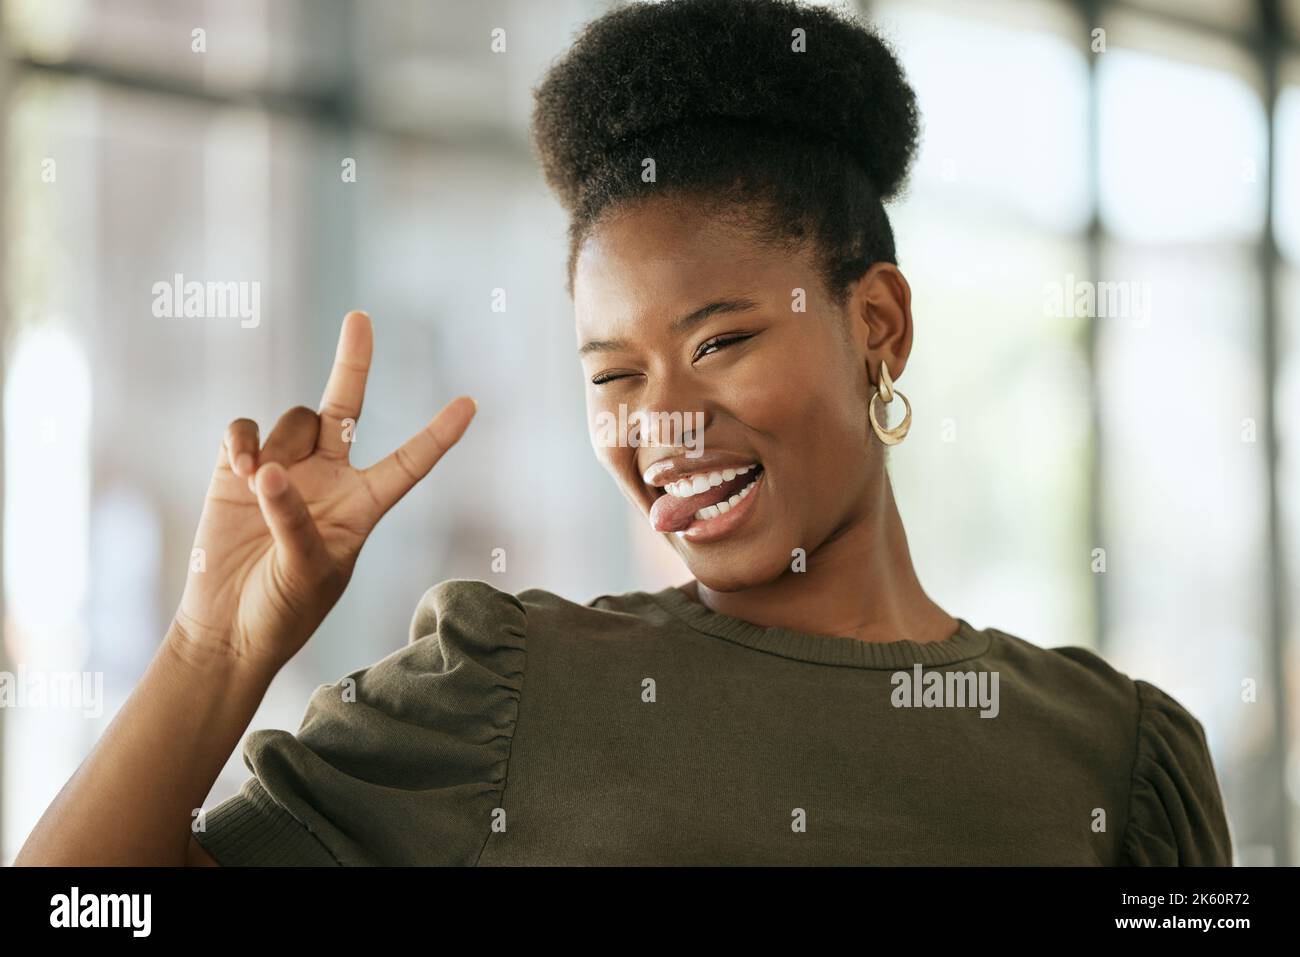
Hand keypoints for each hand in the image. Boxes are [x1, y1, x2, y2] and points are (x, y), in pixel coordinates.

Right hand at [170, 310, 475, 672]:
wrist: (226, 629)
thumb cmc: (282, 611)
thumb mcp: (307, 573)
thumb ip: (295, 522)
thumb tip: (271, 472)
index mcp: (363, 506)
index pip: (408, 463)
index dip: (438, 436)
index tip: (471, 405)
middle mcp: (328, 479)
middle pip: (346, 407)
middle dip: (353, 362)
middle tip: (360, 318)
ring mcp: (283, 470)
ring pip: (292, 420)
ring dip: (278, 441)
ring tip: (258, 482)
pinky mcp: (237, 472)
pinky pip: (245, 431)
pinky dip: (241, 439)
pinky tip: (240, 466)